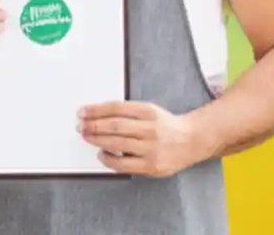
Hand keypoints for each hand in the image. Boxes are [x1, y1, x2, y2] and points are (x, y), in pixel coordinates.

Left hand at [78, 101, 211, 177]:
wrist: (192, 140)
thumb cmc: (166, 126)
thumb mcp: (150, 110)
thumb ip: (127, 112)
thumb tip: (97, 115)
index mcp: (149, 111)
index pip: (117, 108)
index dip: (97, 109)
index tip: (83, 111)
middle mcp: (150, 129)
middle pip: (115, 125)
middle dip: (94, 125)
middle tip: (81, 125)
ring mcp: (151, 148)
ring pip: (117, 143)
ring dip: (97, 140)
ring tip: (87, 136)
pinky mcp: (151, 166)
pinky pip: (124, 164)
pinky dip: (109, 159)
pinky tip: (101, 154)